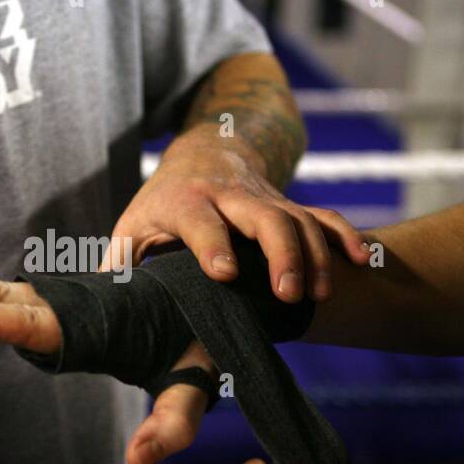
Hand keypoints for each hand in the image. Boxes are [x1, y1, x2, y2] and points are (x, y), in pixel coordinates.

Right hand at [0, 259, 210, 463]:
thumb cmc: (197, 339)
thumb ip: (173, 422)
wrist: (204, 300)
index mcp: (85, 325)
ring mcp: (55, 308)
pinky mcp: (54, 311)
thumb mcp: (196, 381)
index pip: (25, 320)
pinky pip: (4, 301)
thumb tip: (137, 462)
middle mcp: (63, 311)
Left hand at [107, 130, 370, 301]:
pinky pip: (323, 217)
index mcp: (186, 203)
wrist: (205, 152)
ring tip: (318, 295)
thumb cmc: (162, 204)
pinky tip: (361, 261)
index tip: (224, 274)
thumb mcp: (133, 228)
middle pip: (263, 217)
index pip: (202, 222)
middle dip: (279, 253)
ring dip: (314, 255)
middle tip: (287, 293)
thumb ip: (120, 266)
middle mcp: (231, 197)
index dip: (213, 245)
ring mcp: (266, 200)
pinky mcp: (289, 205)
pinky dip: (344, 236)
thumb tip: (102, 311)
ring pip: (298, 219)